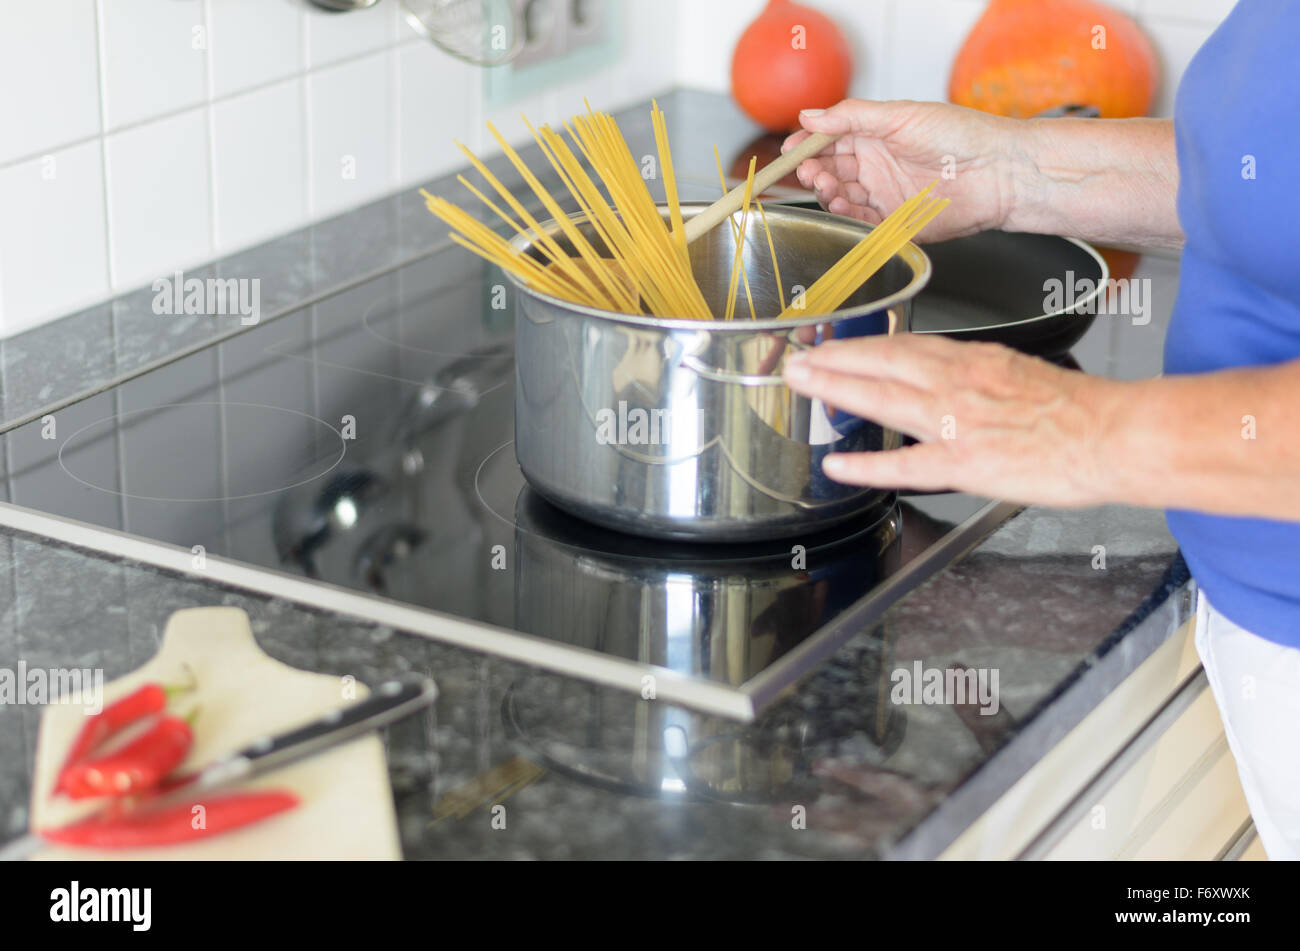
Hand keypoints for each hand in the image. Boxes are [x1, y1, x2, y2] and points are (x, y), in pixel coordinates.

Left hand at [782, 334, 1120, 506]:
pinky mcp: (967, 463)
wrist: (1114, 434)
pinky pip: (906, 465)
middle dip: (833, 358)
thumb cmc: (1078, 410)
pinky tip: (837, 464)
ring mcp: (959, 422)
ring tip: (801, 385)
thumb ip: (975, 374)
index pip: (904, 346)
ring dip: (837, 389)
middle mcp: (959, 384)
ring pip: (885, 398)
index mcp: (973, 361)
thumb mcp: (1018, 371)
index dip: (862, 345)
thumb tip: (943, 374)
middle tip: (795, 358)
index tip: (833, 343)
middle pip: (883, 362)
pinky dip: (868, 465)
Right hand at [783, 99, 1023, 241]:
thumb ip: (851, 117)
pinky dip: (848, 218)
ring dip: (828, 194)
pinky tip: (844, 206)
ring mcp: (886, 196)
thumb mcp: (899, 115)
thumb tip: (809, 115)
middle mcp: (878, 167)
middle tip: (809, 171)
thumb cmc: (960, 135)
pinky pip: (863, 225)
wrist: (999, 172)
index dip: (807, 146)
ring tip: (827, 186)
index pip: (830, 142)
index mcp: (877, 137)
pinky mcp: (896, 225)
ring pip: (842, 199)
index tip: (790, 151)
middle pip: (831, 172)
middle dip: (813, 172)